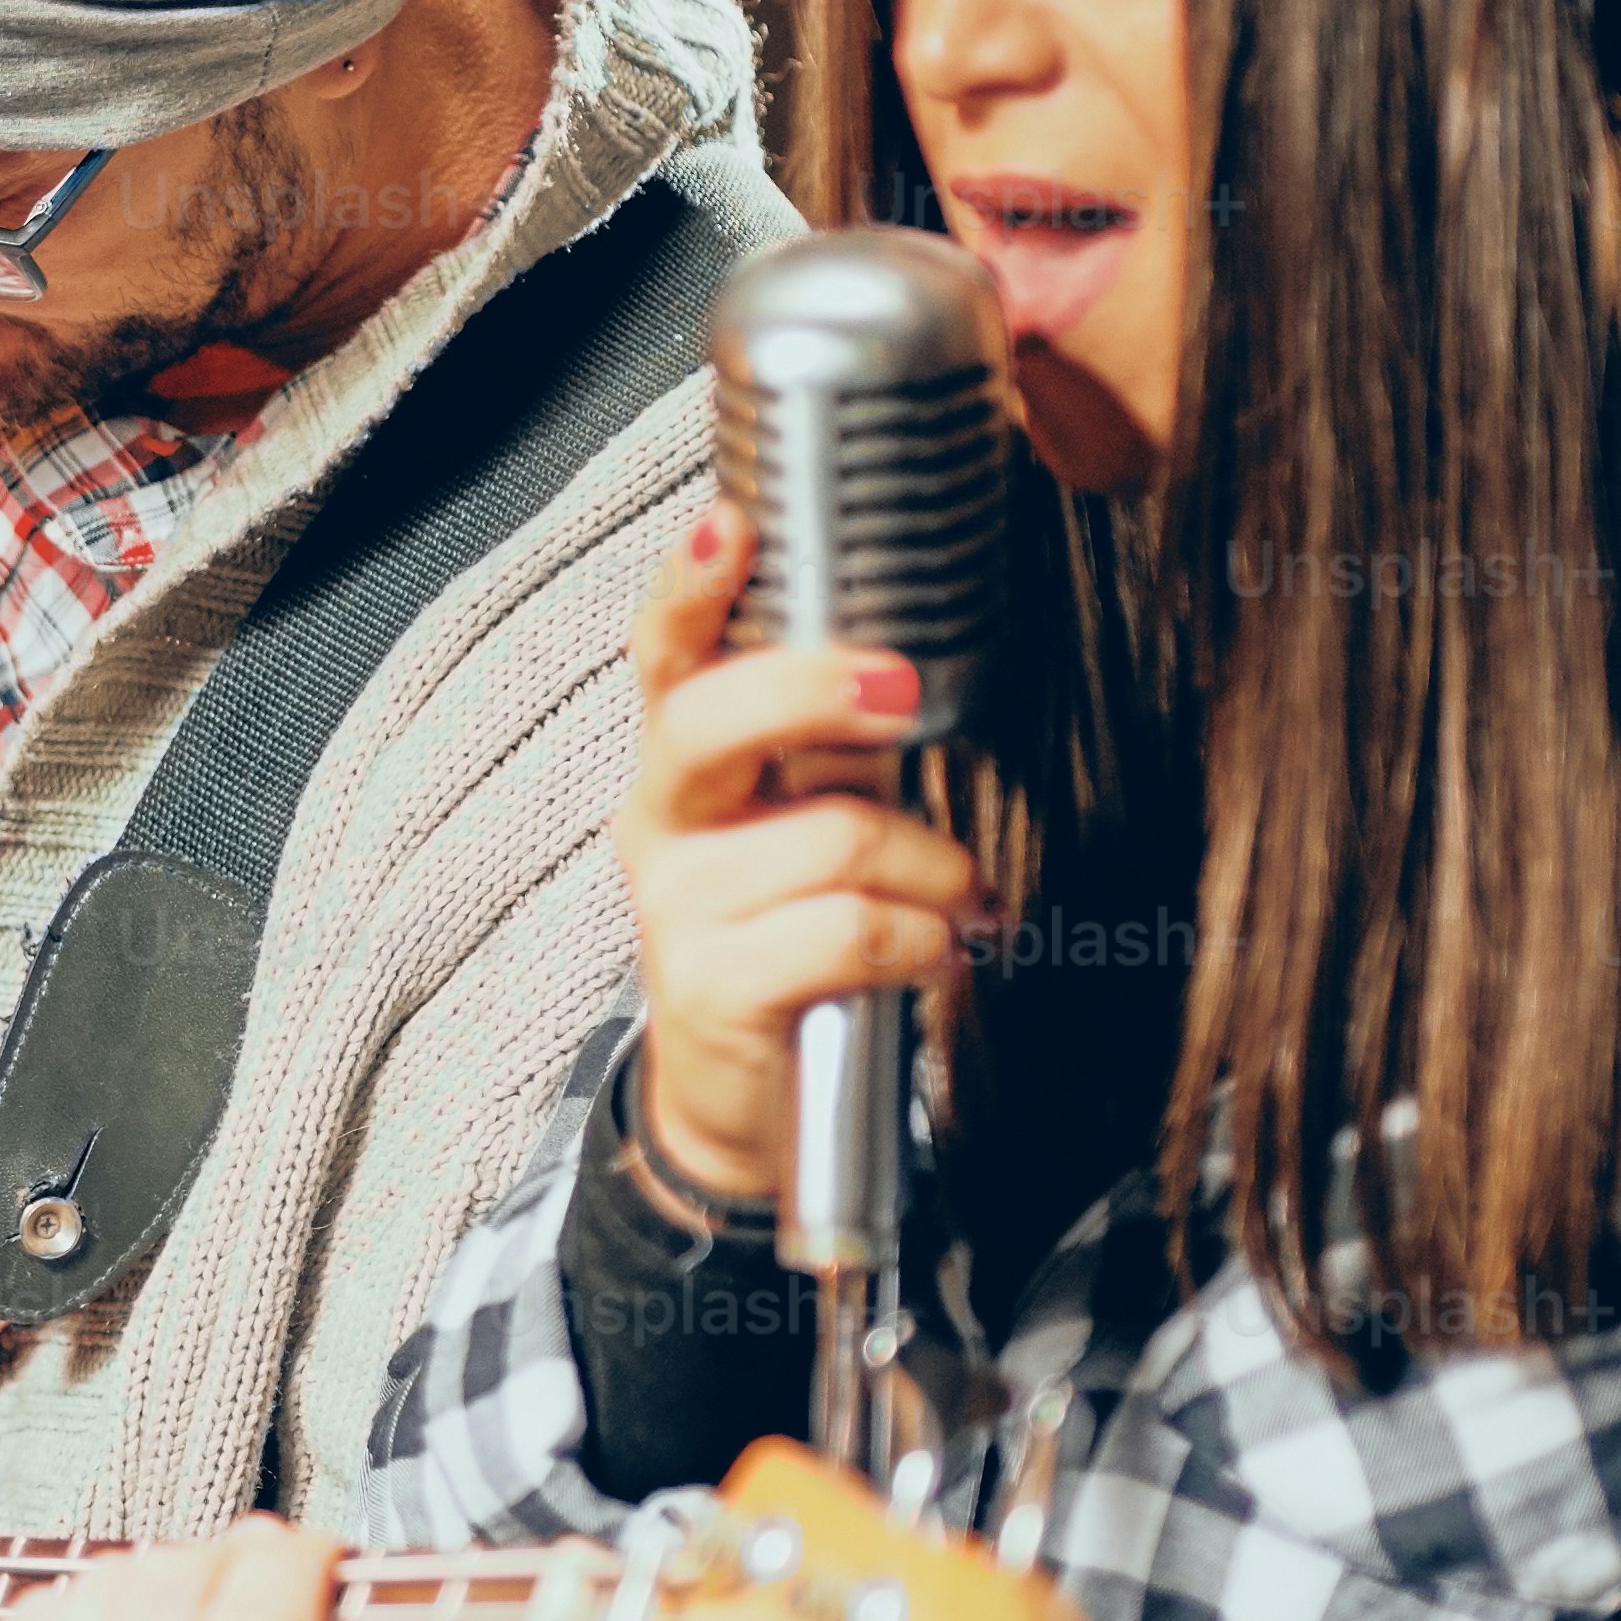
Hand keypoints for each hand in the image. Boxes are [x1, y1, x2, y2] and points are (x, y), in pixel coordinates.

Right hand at [616, 500, 973, 1213]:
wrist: (743, 1097)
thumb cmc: (790, 935)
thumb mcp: (804, 820)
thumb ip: (831, 744)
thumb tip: (907, 663)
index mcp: (682, 761)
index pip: (668, 656)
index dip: (691, 586)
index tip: (732, 523)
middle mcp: (661, 821)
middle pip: (713, 720)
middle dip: (815, 689)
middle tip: (904, 691)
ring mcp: (676, 905)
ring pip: (831, 838)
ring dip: (933, 869)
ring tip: (959, 901)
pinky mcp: (712, 986)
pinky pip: (849, 930)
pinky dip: (924, 939)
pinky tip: (939, 952)